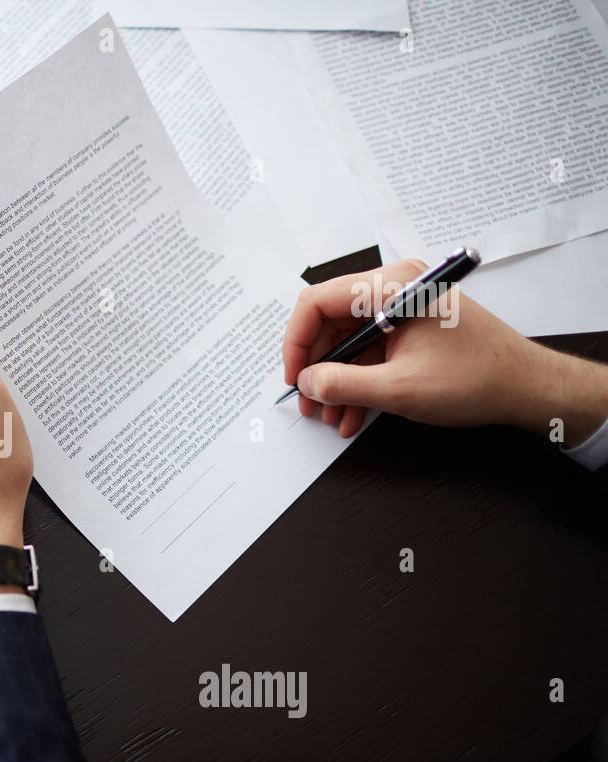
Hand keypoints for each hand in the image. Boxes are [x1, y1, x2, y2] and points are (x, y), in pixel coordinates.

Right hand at [281, 258, 607, 443]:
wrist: (526, 387)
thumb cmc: (477, 378)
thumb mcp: (397, 388)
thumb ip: (341, 384)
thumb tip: (307, 382)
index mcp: (391, 287)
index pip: (317, 303)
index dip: (297, 343)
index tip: (294, 377)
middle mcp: (395, 289)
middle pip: (331, 323)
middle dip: (317, 368)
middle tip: (308, 401)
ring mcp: (403, 307)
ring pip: (349, 342)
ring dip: (336, 381)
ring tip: (330, 415)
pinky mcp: (411, 327)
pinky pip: (371, 350)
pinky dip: (358, 380)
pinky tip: (353, 412)